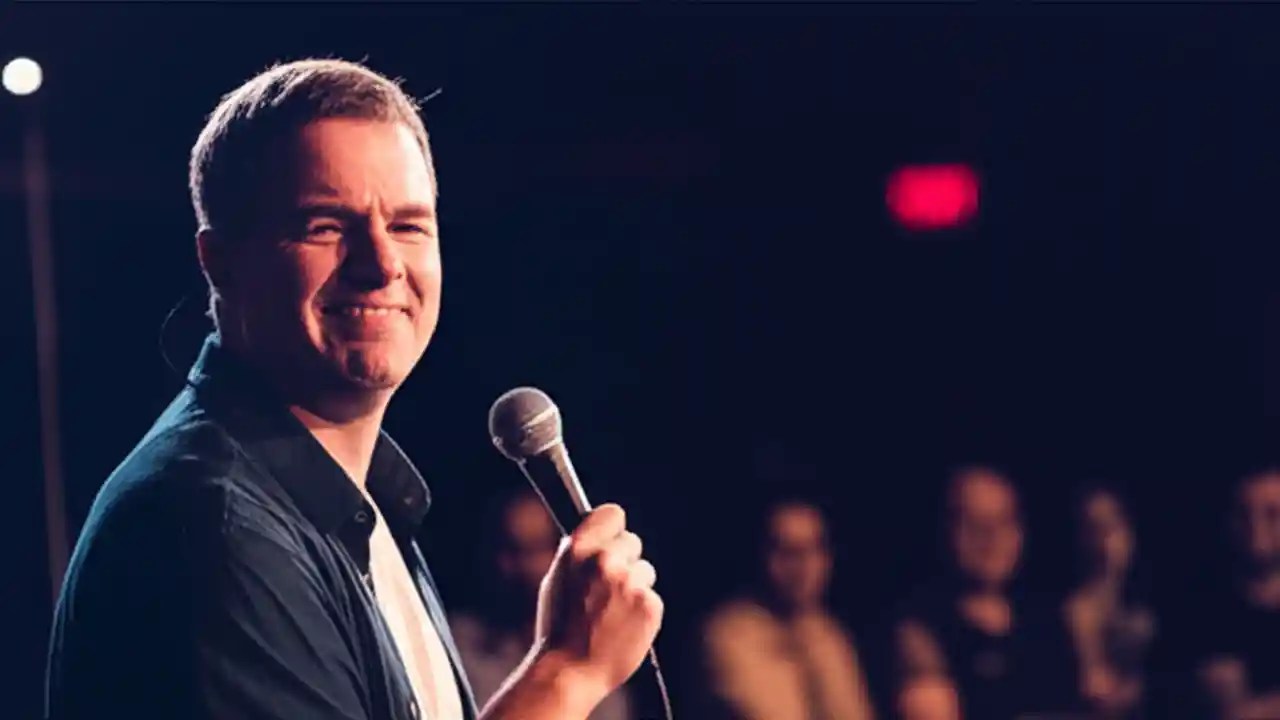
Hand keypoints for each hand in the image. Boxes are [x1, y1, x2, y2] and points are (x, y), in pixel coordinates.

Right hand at [533, 503, 663, 702]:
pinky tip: (623, 626)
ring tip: (612, 612)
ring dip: (634, 587)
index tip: (611, 538)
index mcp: (580, 550)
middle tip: (608, 588)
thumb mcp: (557, 579)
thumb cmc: (559, 627)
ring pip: (645, 570)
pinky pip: (651, 597)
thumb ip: (581, 554)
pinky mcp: (650, 605)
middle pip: (632, 542)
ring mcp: (630, 583)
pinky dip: (642, 610)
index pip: (613, 514)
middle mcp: (607, 561)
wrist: (571, 670)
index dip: (613, 528)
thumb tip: (599, 537)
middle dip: (624, 560)